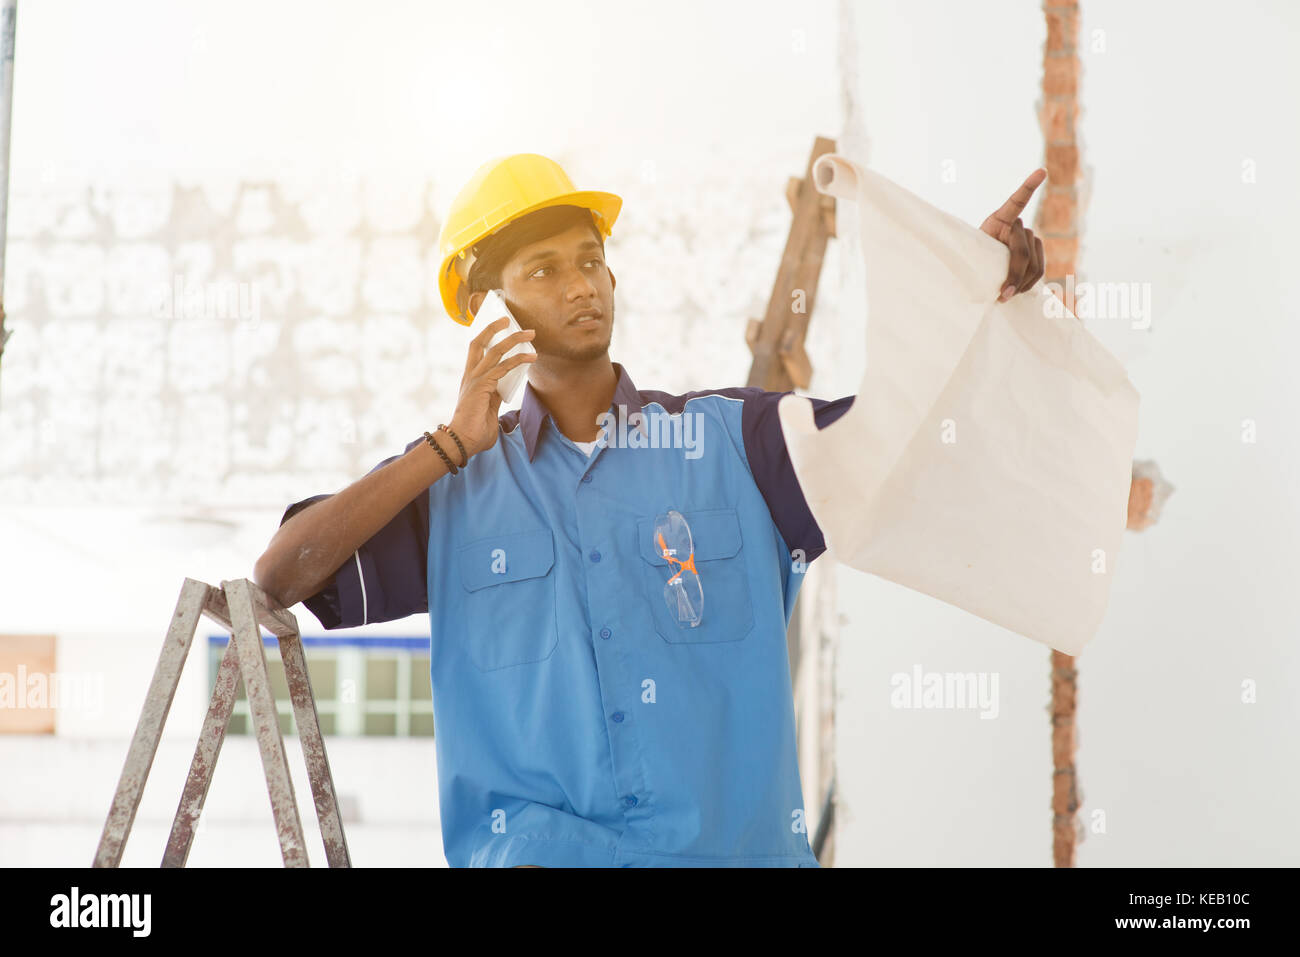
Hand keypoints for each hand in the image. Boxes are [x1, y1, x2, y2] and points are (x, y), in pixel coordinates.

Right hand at [447, 316, 536, 457]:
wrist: (462, 442)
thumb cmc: (474, 432)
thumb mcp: (488, 410)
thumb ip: (495, 398)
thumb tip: (503, 391)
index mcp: (470, 380)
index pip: (477, 352)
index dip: (487, 337)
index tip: (499, 328)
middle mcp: (470, 375)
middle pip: (480, 342)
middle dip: (494, 328)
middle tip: (508, 319)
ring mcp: (475, 379)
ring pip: (495, 350)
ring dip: (514, 339)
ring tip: (530, 333)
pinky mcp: (483, 385)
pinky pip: (503, 366)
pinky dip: (519, 359)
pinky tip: (531, 357)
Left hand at [979, 168, 1046, 301]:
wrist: (976, 265)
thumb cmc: (967, 257)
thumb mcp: (966, 252)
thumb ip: (974, 253)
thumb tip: (979, 265)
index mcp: (999, 219)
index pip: (1016, 201)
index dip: (1029, 186)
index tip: (1042, 171)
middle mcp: (1017, 226)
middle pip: (1022, 251)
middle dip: (1014, 274)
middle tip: (1003, 295)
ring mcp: (1029, 238)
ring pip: (1034, 262)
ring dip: (1022, 282)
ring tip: (1006, 295)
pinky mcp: (1034, 253)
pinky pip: (1039, 268)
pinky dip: (1030, 283)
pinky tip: (1020, 291)